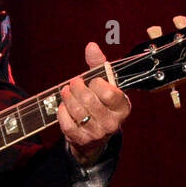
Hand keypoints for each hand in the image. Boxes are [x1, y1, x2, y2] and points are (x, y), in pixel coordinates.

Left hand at [58, 41, 130, 166]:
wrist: (94, 133)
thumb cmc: (100, 102)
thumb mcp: (104, 84)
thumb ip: (98, 64)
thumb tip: (91, 46)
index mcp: (122, 107)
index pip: (108, 93)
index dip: (96, 84)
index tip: (92, 81)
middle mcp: (113, 122)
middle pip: (90, 101)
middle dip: (77, 88)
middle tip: (73, 82)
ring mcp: (97, 133)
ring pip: (78, 112)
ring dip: (68, 98)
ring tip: (66, 91)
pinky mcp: (82, 140)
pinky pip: (67, 123)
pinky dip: (62, 112)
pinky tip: (63, 106)